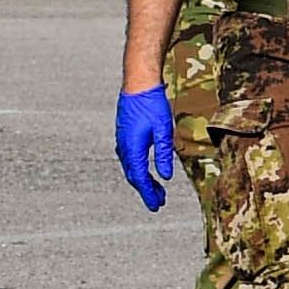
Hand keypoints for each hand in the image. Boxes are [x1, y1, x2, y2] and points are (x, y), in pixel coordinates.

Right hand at [116, 87, 175, 210]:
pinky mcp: (125, 133)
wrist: (138, 83)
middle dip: (146, 189)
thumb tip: (165, 176)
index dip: (148, 193)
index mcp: (133, 147)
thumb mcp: (163, 130)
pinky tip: (145, 166)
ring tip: (156, 187)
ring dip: (142, 178)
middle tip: (159, 201)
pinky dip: (138, 167)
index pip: (140, 177)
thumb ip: (163, 154)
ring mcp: (122, 139)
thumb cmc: (152, 104)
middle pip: (134, 174)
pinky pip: (129, 156)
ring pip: (131, 166)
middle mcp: (124, 146)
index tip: (156, 206)